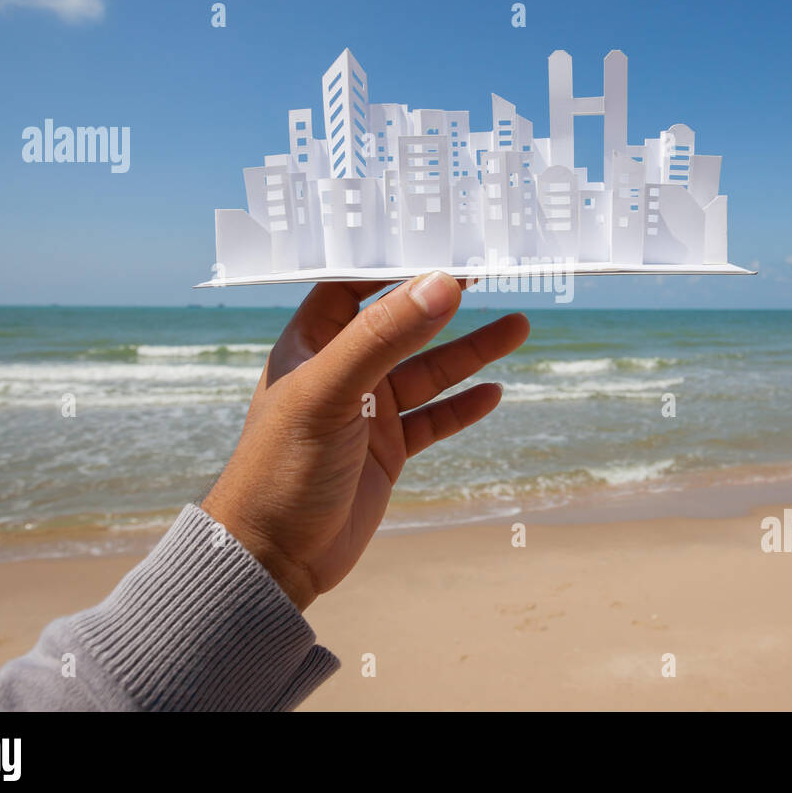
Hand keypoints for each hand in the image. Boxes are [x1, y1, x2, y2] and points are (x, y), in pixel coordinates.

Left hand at [202, 271, 529, 609]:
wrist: (273, 558)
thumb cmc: (281, 469)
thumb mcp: (331, 393)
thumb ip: (384, 337)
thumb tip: (441, 283)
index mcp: (311, 343)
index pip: (354, 282)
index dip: (393, 257)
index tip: (439, 234)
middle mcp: (341, 369)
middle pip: (402, 321)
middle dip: (443, 297)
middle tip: (490, 269)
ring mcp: (366, 410)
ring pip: (429, 369)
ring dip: (471, 350)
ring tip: (518, 326)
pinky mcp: (387, 450)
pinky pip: (434, 419)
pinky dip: (464, 405)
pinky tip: (494, 391)